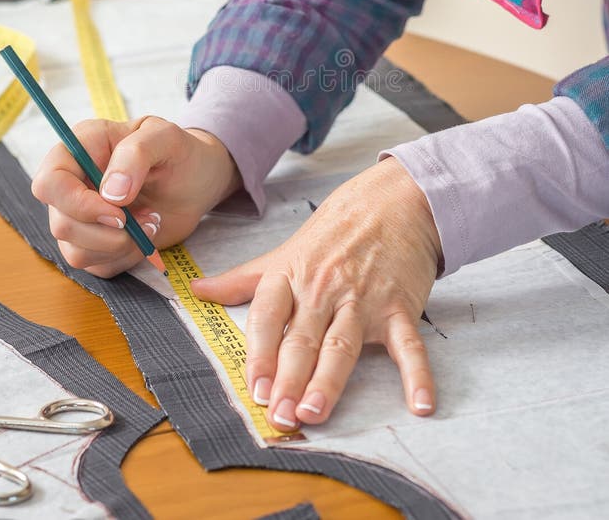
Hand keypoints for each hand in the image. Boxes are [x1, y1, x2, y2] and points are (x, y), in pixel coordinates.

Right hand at [32, 117, 240, 277]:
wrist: (197, 180)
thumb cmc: (180, 152)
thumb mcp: (166, 138)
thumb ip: (136, 154)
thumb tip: (111, 193)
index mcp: (80, 148)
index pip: (49, 183)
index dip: (77, 204)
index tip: (119, 212)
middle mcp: (72, 183)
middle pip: (61, 224)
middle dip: (108, 232)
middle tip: (149, 217)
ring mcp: (80, 216)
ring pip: (76, 252)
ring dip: (121, 245)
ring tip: (152, 222)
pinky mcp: (95, 244)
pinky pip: (97, 267)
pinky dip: (126, 257)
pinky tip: (145, 236)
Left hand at [192, 158, 441, 429]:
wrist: (393, 201)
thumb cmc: (335, 230)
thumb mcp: (284, 251)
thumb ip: (242, 278)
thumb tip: (196, 290)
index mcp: (291, 275)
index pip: (268, 317)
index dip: (258, 353)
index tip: (254, 389)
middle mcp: (324, 288)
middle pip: (302, 338)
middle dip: (289, 379)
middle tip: (279, 416)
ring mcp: (363, 299)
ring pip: (343, 344)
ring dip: (329, 381)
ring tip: (315, 413)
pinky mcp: (400, 307)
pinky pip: (409, 344)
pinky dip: (417, 375)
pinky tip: (420, 404)